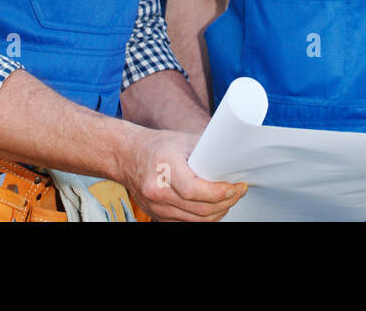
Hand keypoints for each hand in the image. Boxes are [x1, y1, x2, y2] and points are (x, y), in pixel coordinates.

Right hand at [119, 129, 245, 221]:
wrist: (127, 156)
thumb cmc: (156, 146)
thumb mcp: (182, 141)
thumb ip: (206, 151)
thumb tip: (233, 158)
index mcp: (164, 167)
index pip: (194, 190)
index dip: (219, 192)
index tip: (234, 187)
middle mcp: (157, 191)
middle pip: (199, 209)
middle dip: (225, 203)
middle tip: (239, 191)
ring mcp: (156, 207)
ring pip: (195, 221)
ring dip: (218, 213)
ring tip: (230, 200)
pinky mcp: (157, 216)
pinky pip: (186, 224)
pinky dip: (204, 219)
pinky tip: (215, 208)